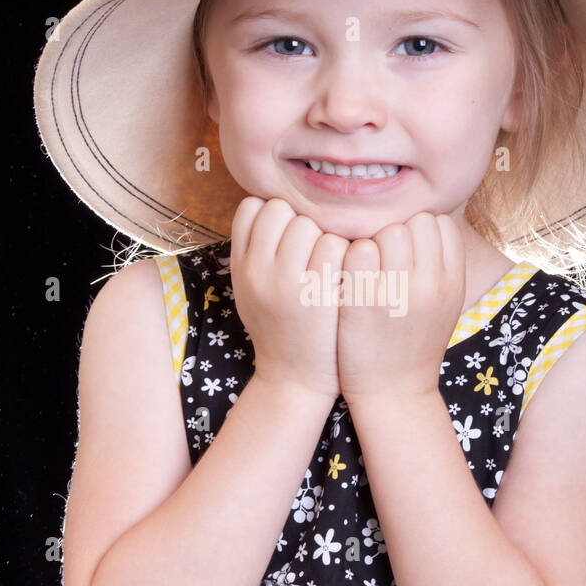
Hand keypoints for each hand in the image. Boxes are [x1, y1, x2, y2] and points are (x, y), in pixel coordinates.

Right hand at [230, 197, 349, 400]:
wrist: (295, 380)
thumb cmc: (281, 329)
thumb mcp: (251, 291)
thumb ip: (256, 251)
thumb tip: (271, 205)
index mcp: (240, 267)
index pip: (253, 207)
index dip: (276, 215)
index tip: (289, 238)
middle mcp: (256, 271)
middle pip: (281, 208)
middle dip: (302, 223)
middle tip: (312, 252)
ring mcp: (286, 281)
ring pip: (308, 223)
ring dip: (325, 236)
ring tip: (329, 265)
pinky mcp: (318, 293)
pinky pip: (334, 245)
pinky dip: (345, 254)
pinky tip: (346, 274)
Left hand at [336, 211, 466, 402]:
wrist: (394, 392)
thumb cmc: (413, 342)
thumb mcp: (444, 303)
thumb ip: (440, 263)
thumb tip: (424, 220)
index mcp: (453, 282)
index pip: (440, 223)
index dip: (419, 231)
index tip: (406, 253)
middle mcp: (432, 284)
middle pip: (414, 221)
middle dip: (395, 234)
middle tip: (383, 261)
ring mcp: (398, 291)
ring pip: (387, 231)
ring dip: (372, 243)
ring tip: (367, 270)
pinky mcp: (364, 300)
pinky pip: (357, 250)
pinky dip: (349, 259)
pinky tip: (349, 279)